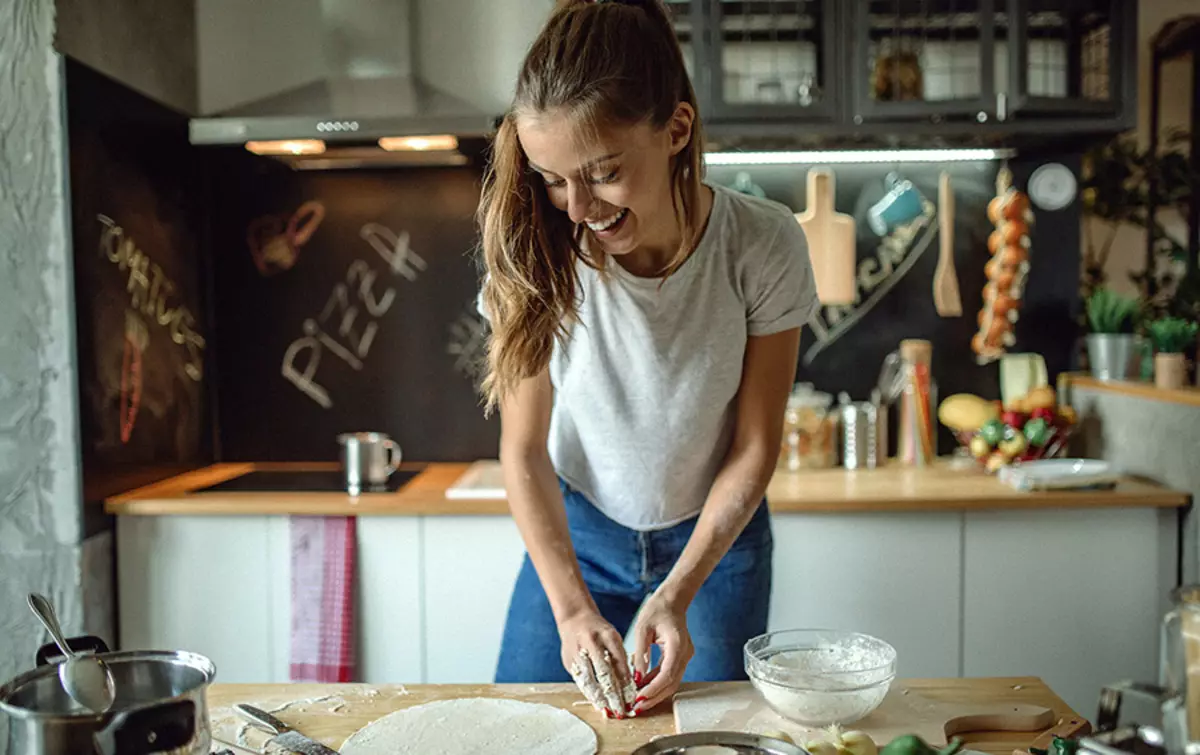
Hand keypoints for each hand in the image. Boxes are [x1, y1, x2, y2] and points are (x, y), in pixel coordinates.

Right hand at [559, 610, 635, 718]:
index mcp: (607, 635)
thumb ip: (620, 658)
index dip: (626, 682)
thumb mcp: (613, 638)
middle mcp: (591, 643)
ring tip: (609, 711)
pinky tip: (597, 703)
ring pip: (589, 680)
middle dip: (613, 694)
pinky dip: (589, 693)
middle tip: (621, 710)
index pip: (619, 663)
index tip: (632, 697)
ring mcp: (577, 652)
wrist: (574, 618)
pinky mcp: (568, 661)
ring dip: (600, 698)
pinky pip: (580, 681)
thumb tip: (629, 684)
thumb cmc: (598, 630)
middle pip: (604, 673)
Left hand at [630, 592, 692, 713]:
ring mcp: (685, 656)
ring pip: (672, 682)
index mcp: (677, 644)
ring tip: (637, 701)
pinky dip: (657, 683)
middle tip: (636, 707)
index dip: (653, 689)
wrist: (672, 601)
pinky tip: (642, 687)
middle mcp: (685, 653)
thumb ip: (640, 653)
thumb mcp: (642, 629)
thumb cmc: (657, 609)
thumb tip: (635, 677)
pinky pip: (670, 675)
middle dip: (654, 697)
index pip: (667, 674)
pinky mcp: (680, 658)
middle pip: (672, 683)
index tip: (639, 699)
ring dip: (655, 693)